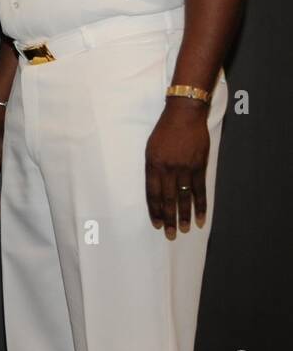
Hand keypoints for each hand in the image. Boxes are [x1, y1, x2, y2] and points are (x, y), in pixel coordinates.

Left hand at [145, 99, 209, 238]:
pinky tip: (200, 218)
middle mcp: (168, 170)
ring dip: (184, 216)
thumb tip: (155, 189)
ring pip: (184, 198)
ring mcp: (185, 169)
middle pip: (167, 200)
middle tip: (169, 235)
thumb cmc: (164, 131)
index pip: (152, 194)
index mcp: (152, 166)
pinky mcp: (199, 166)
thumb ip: (152, 169)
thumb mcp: (150, 149)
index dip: (154, 211)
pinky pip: (200, 190)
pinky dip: (200, 205)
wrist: (184, 115)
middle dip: (168, 219)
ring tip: (183, 230)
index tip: (156, 224)